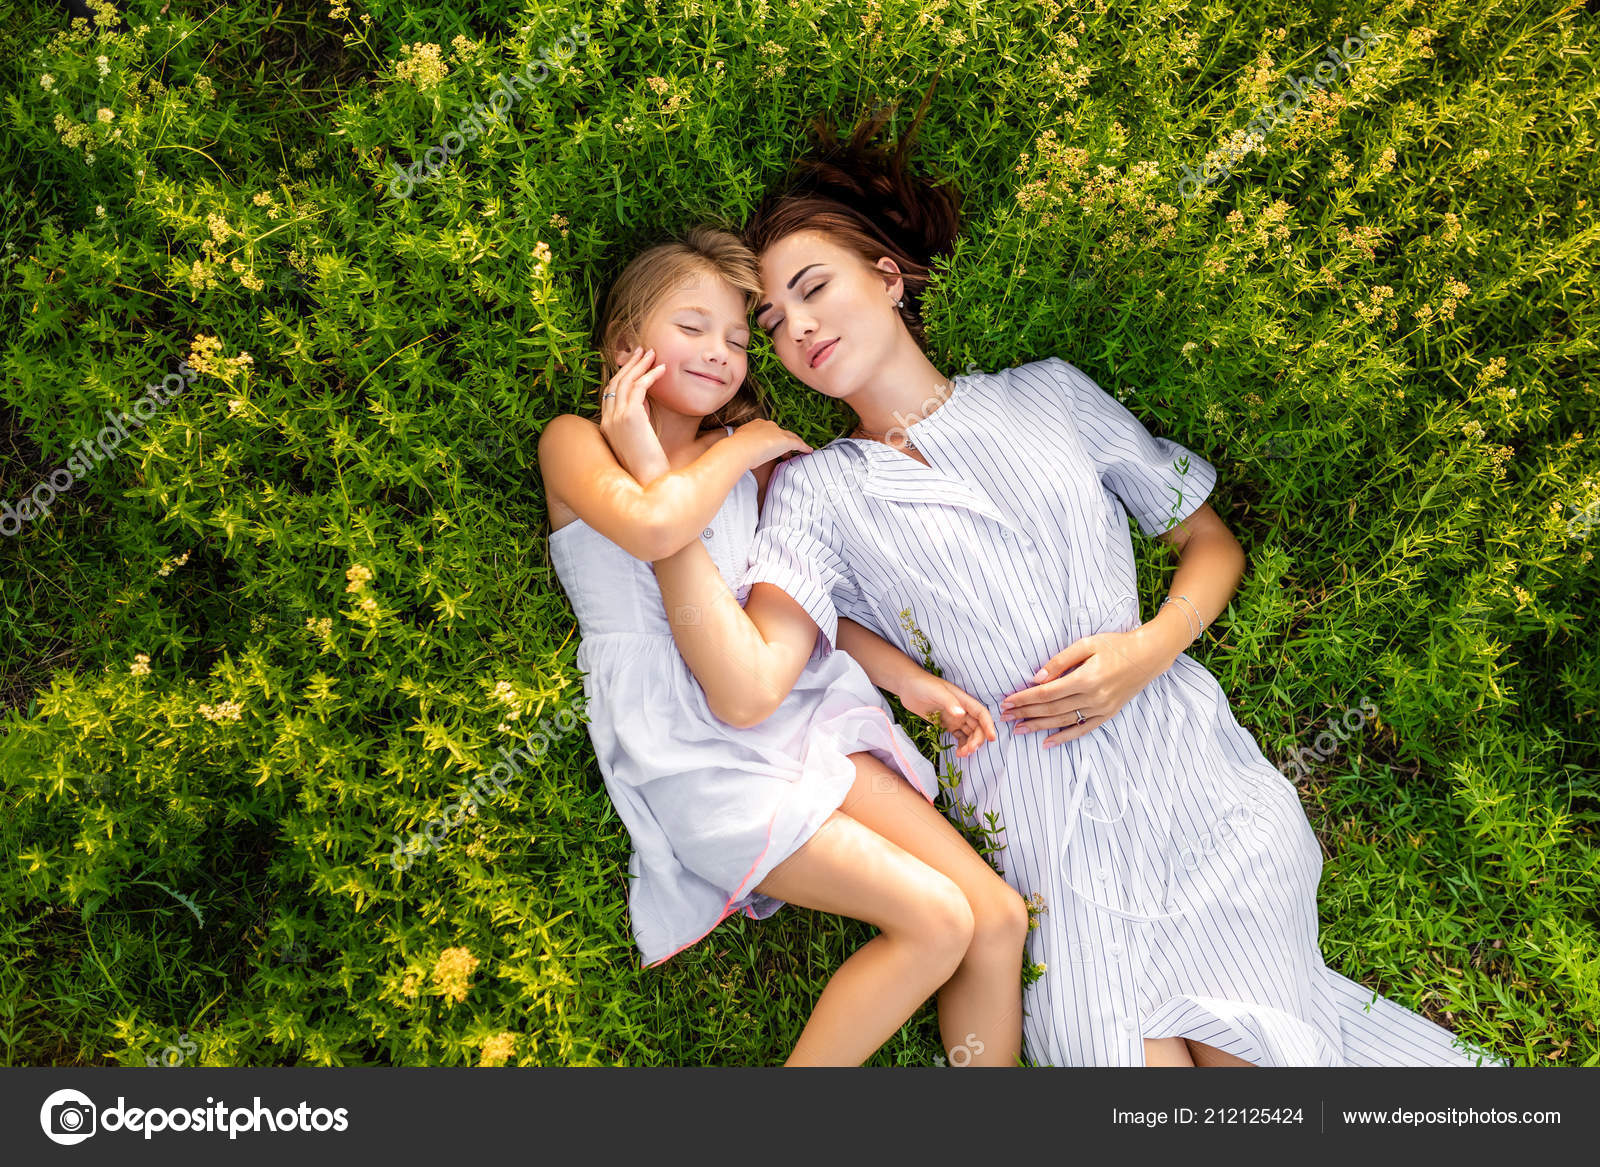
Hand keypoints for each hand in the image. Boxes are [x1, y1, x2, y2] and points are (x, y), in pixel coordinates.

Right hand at [600, 346, 670, 483]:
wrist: (647, 486)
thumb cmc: (649, 472)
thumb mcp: (641, 447)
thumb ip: (642, 430)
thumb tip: (655, 417)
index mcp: (607, 428)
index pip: (610, 395)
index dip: (622, 377)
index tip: (635, 366)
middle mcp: (607, 421)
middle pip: (615, 383)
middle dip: (629, 365)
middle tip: (643, 351)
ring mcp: (615, 419)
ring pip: (625, 382)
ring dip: (640, 365)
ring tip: (653, 354)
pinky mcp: (629, 418)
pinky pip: (639, 388)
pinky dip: (650, 375)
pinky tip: (662, 369)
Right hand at [733, 418, 812, 467]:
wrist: (741, 448)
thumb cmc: (736, 448)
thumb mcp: (738, 444)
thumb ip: (741, 445)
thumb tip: (736, 452)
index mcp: (757, 424)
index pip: (769, 431)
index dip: (772, 439)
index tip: (772, 446)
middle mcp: (769, 425)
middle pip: (781, 433)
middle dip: (784, 441)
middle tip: (786, 452)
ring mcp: (778, 432)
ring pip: (791, 437)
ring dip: (796, 444)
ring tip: (800, 450)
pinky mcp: (785, 440)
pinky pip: (799, 444)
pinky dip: (804, 447)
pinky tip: (808, 451)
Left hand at [897, 670, 997, 757]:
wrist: (907, 687)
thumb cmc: (923, 685)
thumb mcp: (937, 692)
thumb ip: (949, 703)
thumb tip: (961, 715)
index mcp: (963, 700)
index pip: (981, 713)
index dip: (989, 725)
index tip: (992, 738)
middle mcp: (962, 710)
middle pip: (977, 727)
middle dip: (977, 740)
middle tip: (969, 751)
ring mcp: (954, 718)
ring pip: (969, 734)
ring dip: (970, 745)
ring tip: (962, 754)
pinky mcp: (946, 724)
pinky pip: (959, 737)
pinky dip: (961, 745)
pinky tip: (958, 752)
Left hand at [997, 627, 1166, 747]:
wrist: (1148, 656)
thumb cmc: (1116, 645)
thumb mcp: (1087, 644)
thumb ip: (1060, 661)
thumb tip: (1036, 678)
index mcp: (1086, 678)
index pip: (1046, 693)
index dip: (1024, 698)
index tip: (1007, 701)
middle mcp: (1093, 697)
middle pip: (1051, 709)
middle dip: (1025, 713)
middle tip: (1004, 717)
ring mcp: (1101, 709)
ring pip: (1063, 722)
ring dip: (1038, 727)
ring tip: (1018, 729)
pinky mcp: (1107, 714)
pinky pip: (1082, 729)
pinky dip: (1064, 737)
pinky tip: (1047, 742)